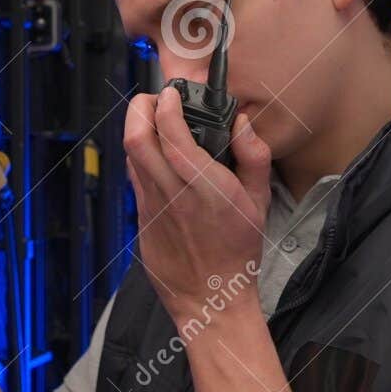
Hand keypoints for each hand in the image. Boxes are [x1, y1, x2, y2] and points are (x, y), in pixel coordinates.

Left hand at [123, 85, 272, 321]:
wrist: (211, 298)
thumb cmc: (238, 251)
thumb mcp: (260, 201)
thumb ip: (253, 155)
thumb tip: (241, 122)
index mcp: (203, 185)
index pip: (172, 132)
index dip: (166, 104)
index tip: (172, 93)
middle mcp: (171, 192)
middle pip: (136, 137)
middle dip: (139, 108)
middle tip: (153, 100)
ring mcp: (150, 206)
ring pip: (130, 156)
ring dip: (137, 130)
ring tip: (154, 122)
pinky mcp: (141, 218)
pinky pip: (135, 178)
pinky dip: (141, 158)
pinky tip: (157, 157)